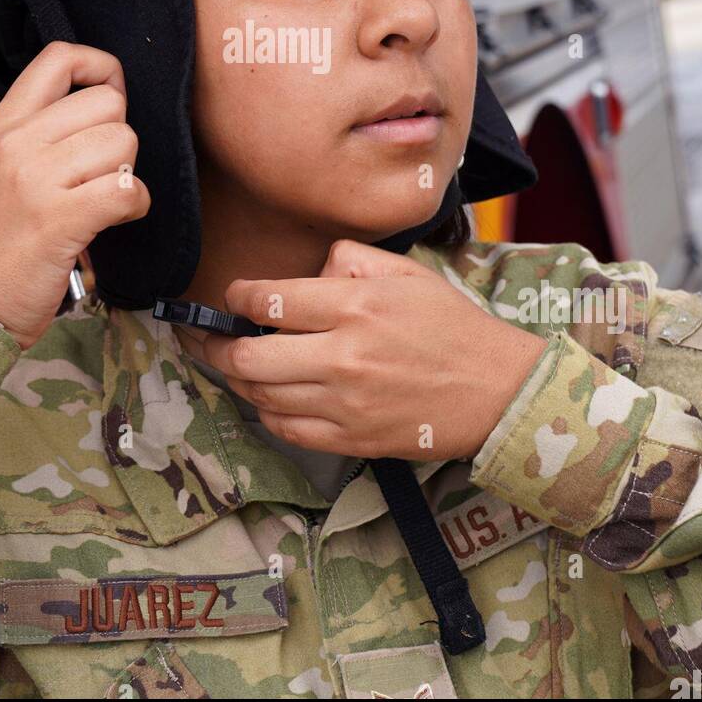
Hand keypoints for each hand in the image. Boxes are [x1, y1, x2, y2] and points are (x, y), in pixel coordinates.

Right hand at [0, 41, 150, 349]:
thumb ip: (37, 136)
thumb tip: (99, 111)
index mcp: (1, 125)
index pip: (60, 57)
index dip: (101, 69)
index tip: (108, 100)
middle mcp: (17, 142)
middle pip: (107, 103)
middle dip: (118, 138)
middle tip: (98, 173)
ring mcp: (37, 179)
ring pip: (124, 142)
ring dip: (126, 174)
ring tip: (100, 201)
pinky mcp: (60, 219)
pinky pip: (129, 189)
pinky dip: (136, 205)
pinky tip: (114, 220)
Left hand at [176, 238, 547, 461]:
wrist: (497, 391)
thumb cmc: (451, 326)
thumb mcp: (406, 272)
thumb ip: (350, 261)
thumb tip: (308, 272)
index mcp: (355, 306)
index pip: (268, 300)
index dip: (236, 297)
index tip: (231, 296)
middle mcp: (344, 356)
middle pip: (249, 357)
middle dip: (214, 345)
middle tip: (204, 336)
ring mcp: (345, 404)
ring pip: (261, 395)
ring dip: (238, 378)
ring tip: (232, 363)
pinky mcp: (352, 440)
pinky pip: (286, 429)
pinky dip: (268, 411)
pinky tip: (270, 395)